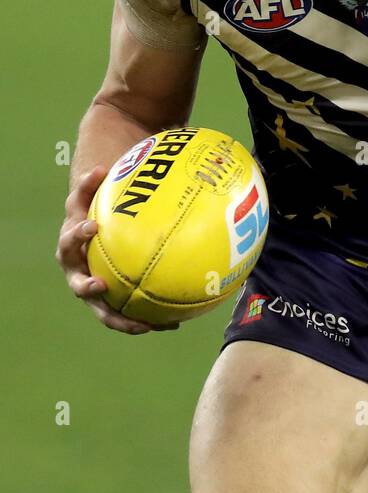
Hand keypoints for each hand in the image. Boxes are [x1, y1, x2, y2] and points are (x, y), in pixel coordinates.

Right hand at [55, 164, 176, 334]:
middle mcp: (77, 272)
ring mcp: (93, 291)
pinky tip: (173, 324)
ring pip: (103, 310)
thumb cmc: (91, 211)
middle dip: (89, 288)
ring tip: (144, 325)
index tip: (92, 226)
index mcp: (71, 246)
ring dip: (121, 319)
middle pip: (79, 285)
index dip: (78, 234)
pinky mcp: (109, 303)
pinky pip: (126, 315)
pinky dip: (147, 321)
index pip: (70, 240)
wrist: (89, 236)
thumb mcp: (90, 196)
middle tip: (102, 286)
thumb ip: (92, 184)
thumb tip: (102, 167)